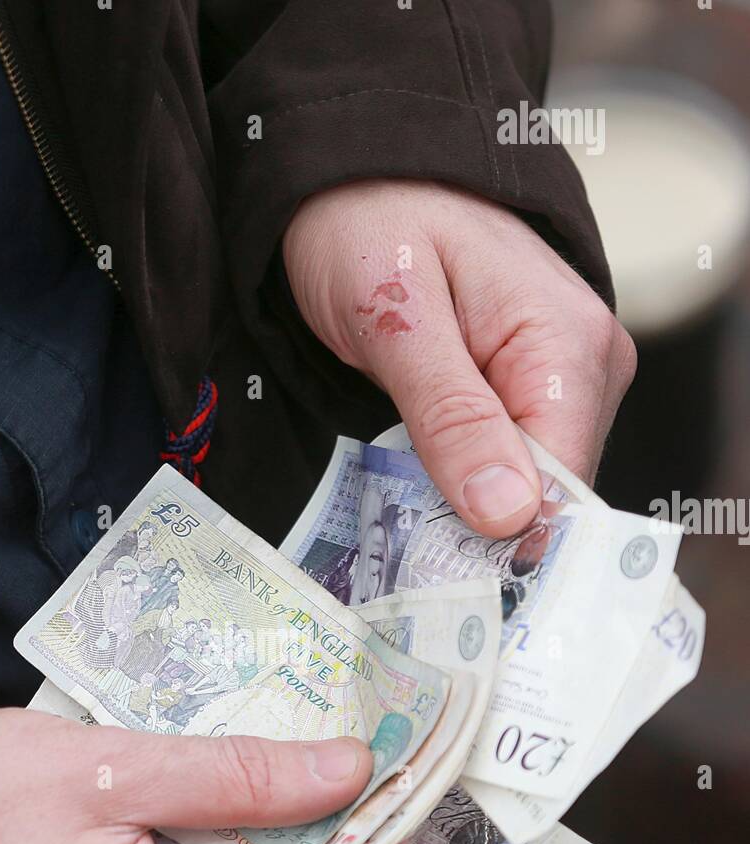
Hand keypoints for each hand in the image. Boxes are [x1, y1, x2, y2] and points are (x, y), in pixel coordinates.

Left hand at [283, 179, 636, 536]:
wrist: (357, 168)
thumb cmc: (368, 222)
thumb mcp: (394, 319)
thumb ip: (451, 416)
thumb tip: (508, 516)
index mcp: (566, 342)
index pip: (560, 481)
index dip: (504, 536)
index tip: (440, 573)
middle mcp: (587, 362)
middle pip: (550, 490)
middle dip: (482, 527)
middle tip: (409, 552)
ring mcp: (566, 374)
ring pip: (529, 483)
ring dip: (469, 508)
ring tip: (408, 513)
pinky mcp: (532, 384)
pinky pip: (512, 458)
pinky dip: (467, 481)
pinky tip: (424, 486)